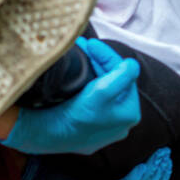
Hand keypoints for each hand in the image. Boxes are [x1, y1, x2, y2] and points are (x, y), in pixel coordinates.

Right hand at [0, 37, 140, 154]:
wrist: (46, 135)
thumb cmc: (75, 115)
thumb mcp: (101, 91)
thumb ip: (122, 75)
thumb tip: (133, 65)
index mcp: (129, 114)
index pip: (123, 75)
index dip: (107, 56)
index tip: (91, 43)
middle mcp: (120, 124)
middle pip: (114, 83)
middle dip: (99, 62)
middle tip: (84, 46)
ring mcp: (104, 129)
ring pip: (103, 92)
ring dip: (92, 72)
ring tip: (80, 55)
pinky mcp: (88, 132)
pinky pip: (92, 103)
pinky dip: (86, 87)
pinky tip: (77, 76)